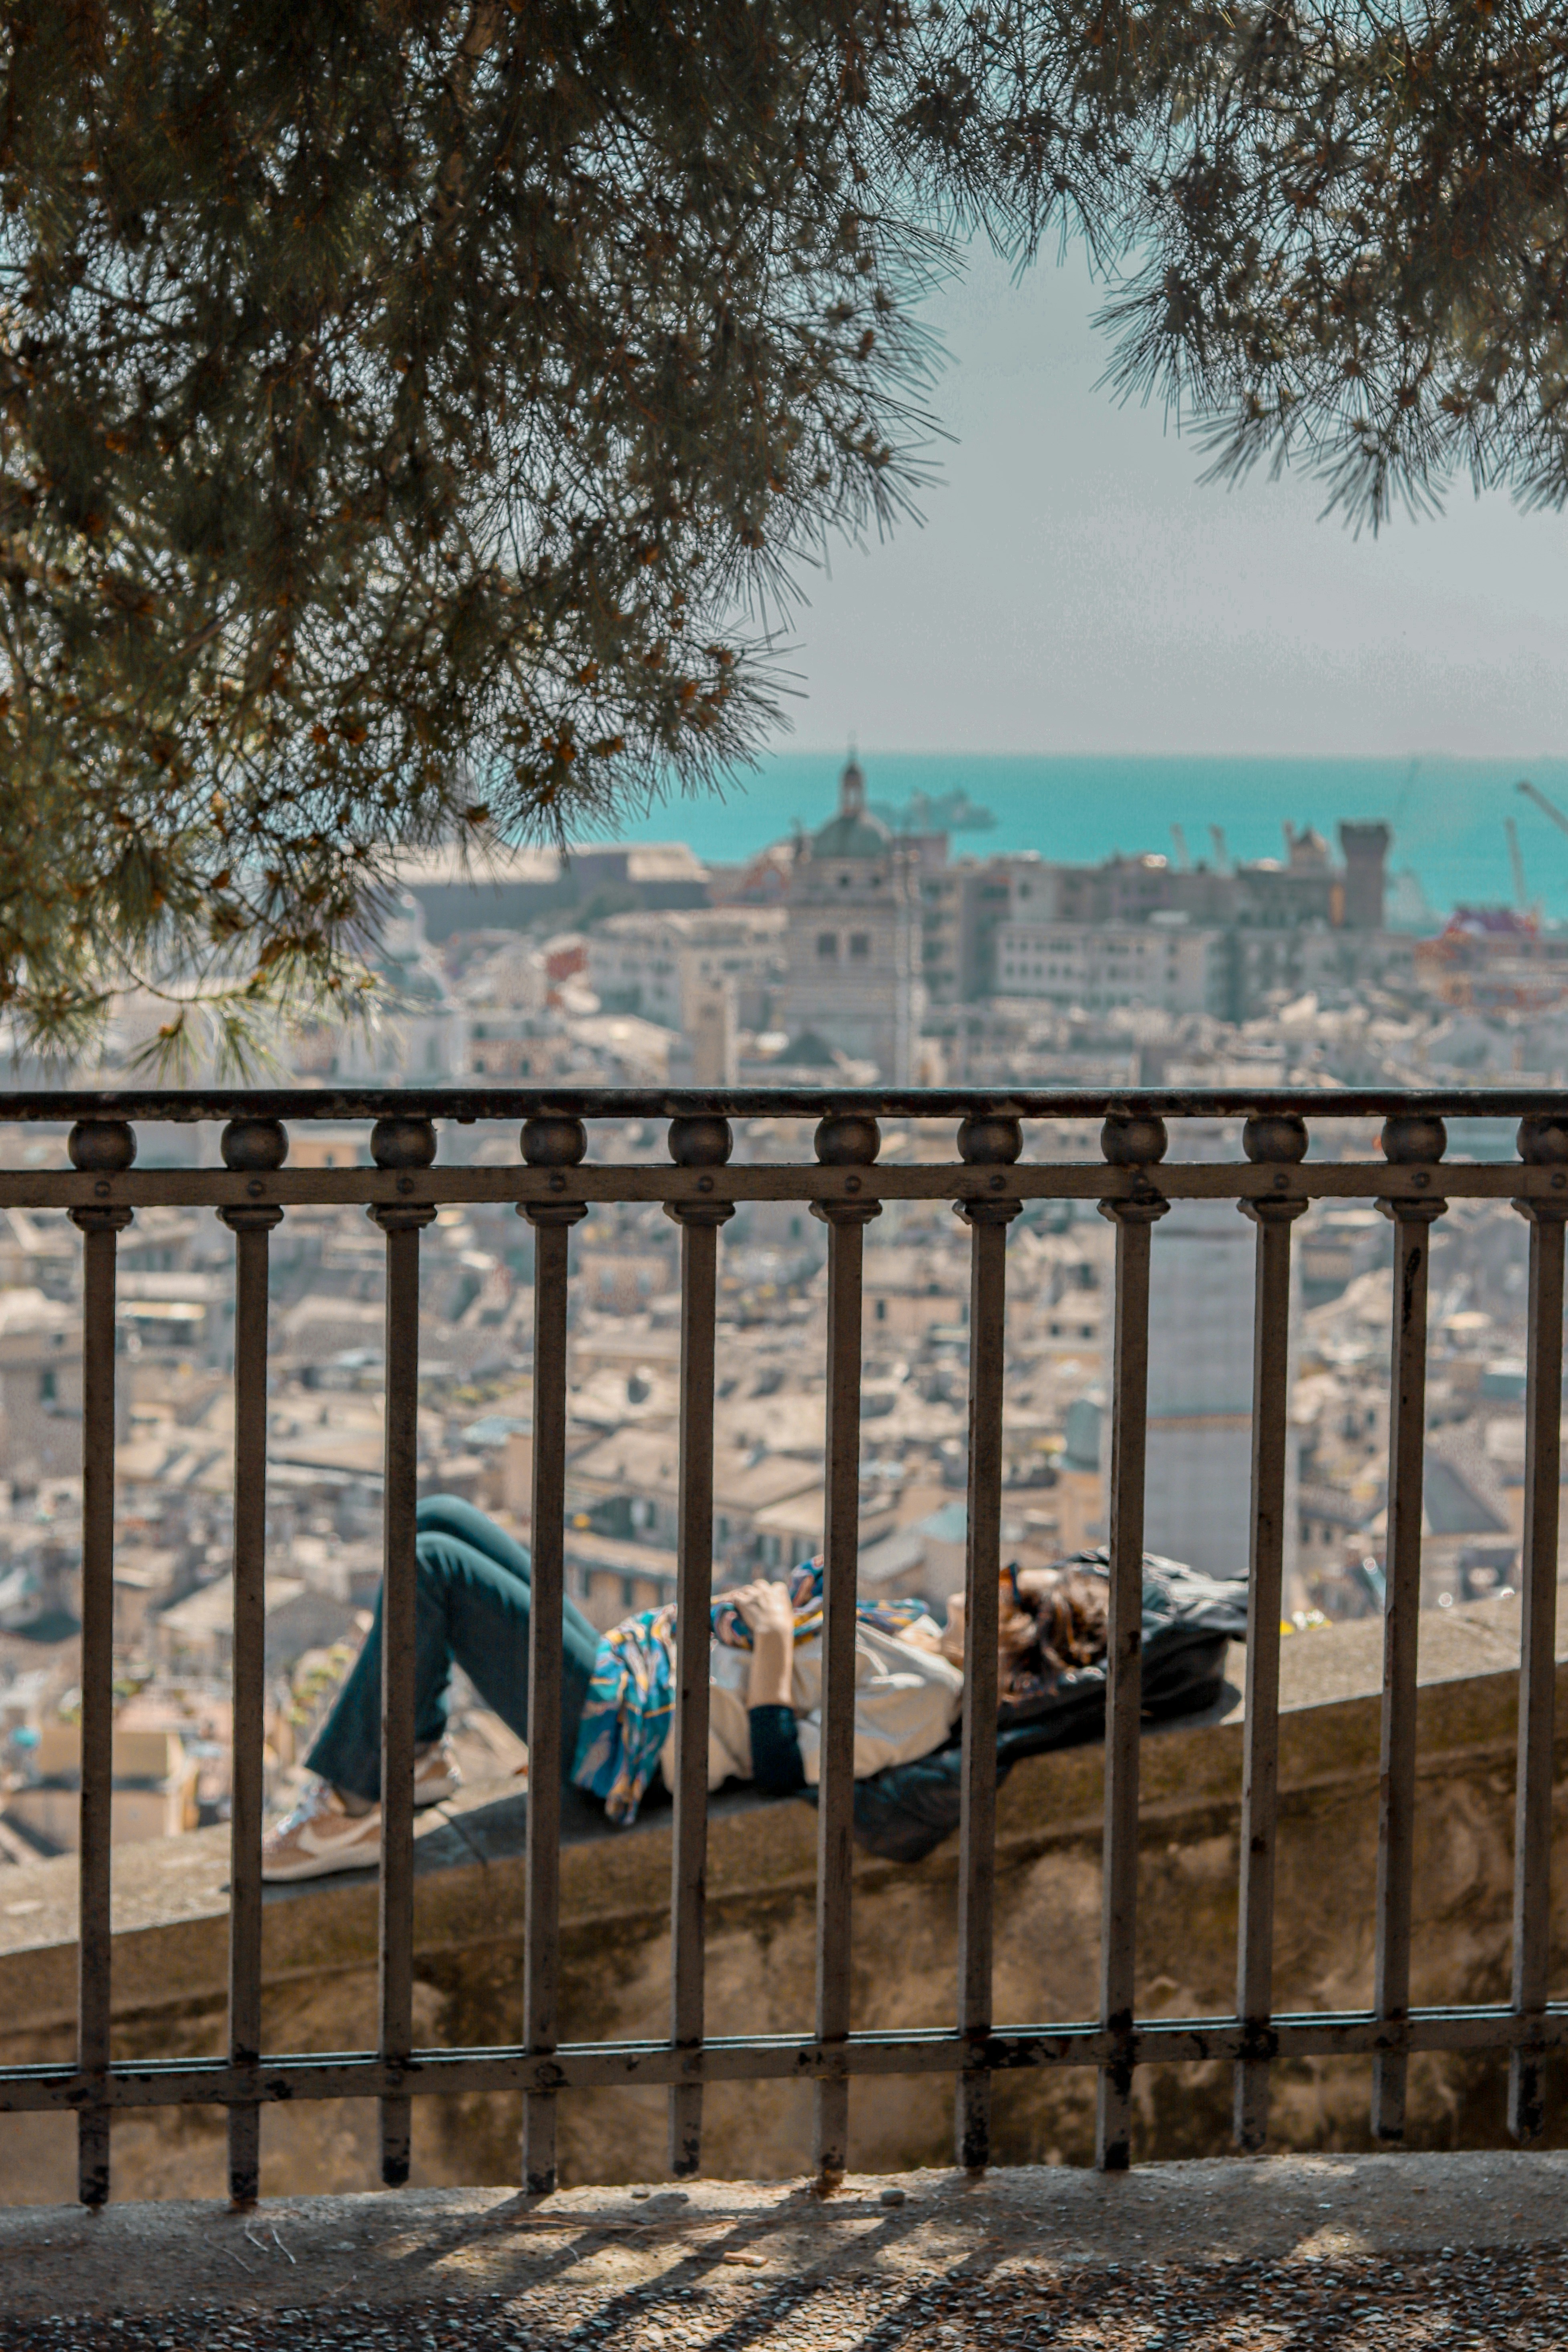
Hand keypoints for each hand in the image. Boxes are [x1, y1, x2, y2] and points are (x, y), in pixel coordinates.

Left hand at [732, 1580, 794, 1709]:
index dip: (772, 1592)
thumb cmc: (784, 1630)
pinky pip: (736, 1596)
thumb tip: (783, 1620)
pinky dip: (734, 1601)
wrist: (773, 1631)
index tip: (770, 1598)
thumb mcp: (789, 1619)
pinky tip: (733, 1607)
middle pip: (759, 1584)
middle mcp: (767, 1592)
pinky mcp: (744, 1601)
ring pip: (746, 1589)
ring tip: (742, 1605)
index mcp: (780, 1594)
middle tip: (754, 1600)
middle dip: (756, 1590)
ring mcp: (755, 1595)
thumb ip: (785, 1613)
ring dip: (744, 1596)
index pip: (778, 1586)